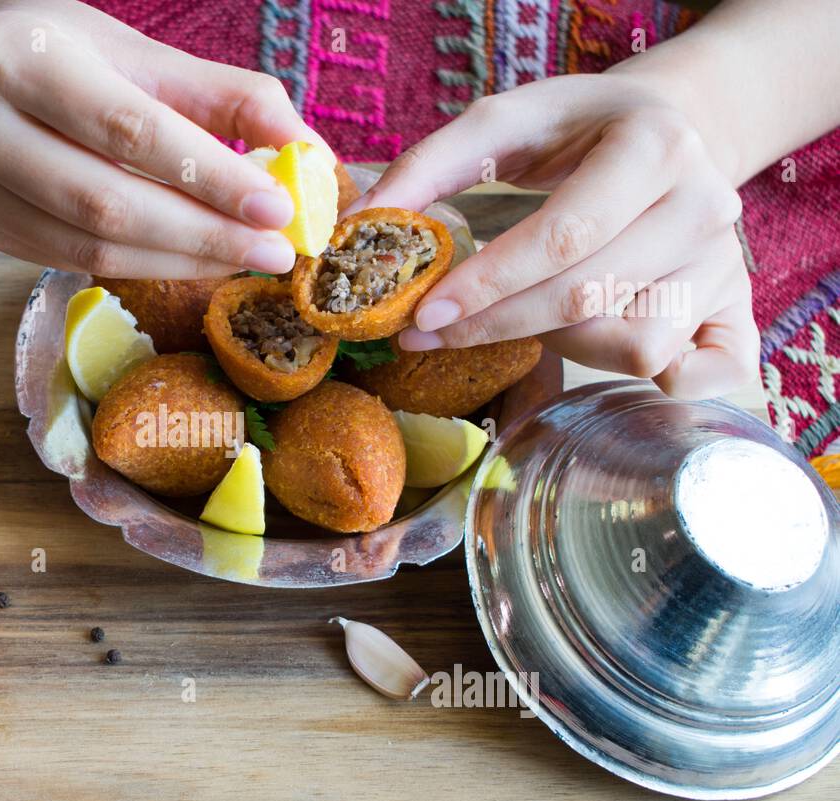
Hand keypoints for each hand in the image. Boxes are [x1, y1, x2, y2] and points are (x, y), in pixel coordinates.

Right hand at [0, 0, 333, 278]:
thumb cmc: (58, 48)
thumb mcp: (136, 51)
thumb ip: (223, 96)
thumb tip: (305, 148)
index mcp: (20, 57)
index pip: (131, 132)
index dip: (211, 178)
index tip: (278, 209)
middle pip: (109, 205)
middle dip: (204, 236)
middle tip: (272, 252)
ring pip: (90, 247)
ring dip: (179, 262)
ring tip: (240, 259)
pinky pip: (70, 260)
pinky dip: (140, 266)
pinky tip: (186, 260)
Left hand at [345, 73, 756, 398]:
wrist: (667, 131)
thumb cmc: (575, 131)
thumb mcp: (506, 122)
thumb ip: (429, 166)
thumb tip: (360, 222)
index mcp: (655, 146)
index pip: (563, 238)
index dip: (487, 286)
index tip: (421, 316)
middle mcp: (704, 205)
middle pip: (587, 298)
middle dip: (494, 326)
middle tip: (428, 333)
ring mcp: (725, 263)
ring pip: (634, 345)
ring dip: (560, 346)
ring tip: (523, 313)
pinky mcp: (736, 307)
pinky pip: (702, 374)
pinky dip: (660, 382)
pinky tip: (605, 354)